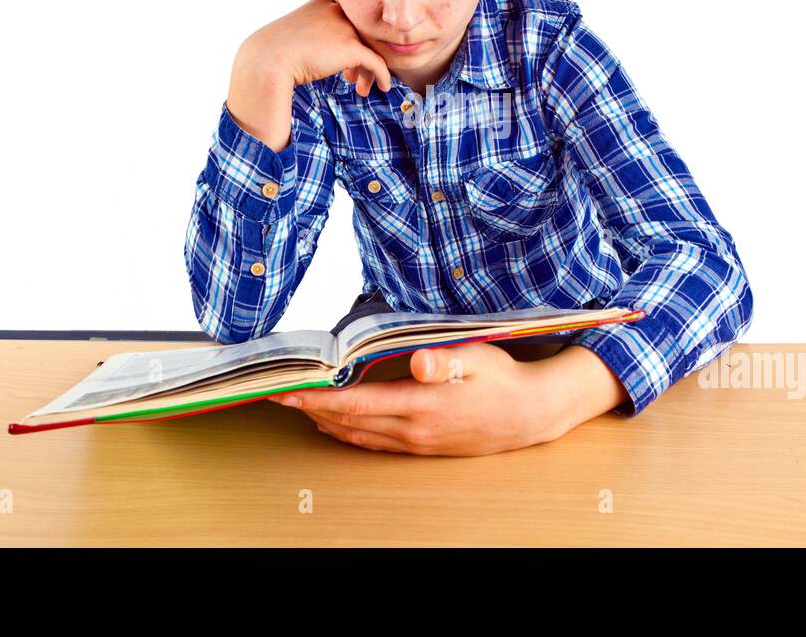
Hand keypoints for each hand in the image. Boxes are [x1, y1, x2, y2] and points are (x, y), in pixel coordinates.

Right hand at [231, 0, 391, 97]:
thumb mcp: (295, 36)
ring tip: (362, 89)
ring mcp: (345, 27)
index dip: (347, 44)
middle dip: (358, 58)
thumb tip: (322, 53)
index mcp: (322, 3)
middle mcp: (337, 11)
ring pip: (368, 49)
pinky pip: (376, 62)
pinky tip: (384, 87)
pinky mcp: (351, 47)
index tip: (342, 65)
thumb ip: (314, 36)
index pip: (346, 22)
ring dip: (367, 71)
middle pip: (359, 35)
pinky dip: (382, 75)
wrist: (267, 60)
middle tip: (352, 79)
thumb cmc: (274, 53)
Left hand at [265, 342, 577, 455]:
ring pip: (358, 435)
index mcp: (421, 405)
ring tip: (297, 408)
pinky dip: (348, 434)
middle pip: (348, 422)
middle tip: (276, 396)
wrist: (529, 414)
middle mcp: (413, 430)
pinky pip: (374, 443)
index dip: (318, 398)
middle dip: (309, 409)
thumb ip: (444, 361)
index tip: (288, 390)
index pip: (356, 403)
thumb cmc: (502, 379)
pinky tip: (335, 427)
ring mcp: (416, 442)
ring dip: (324, 423)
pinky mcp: (422, 447)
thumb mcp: (478, 359)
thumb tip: (417, 363)